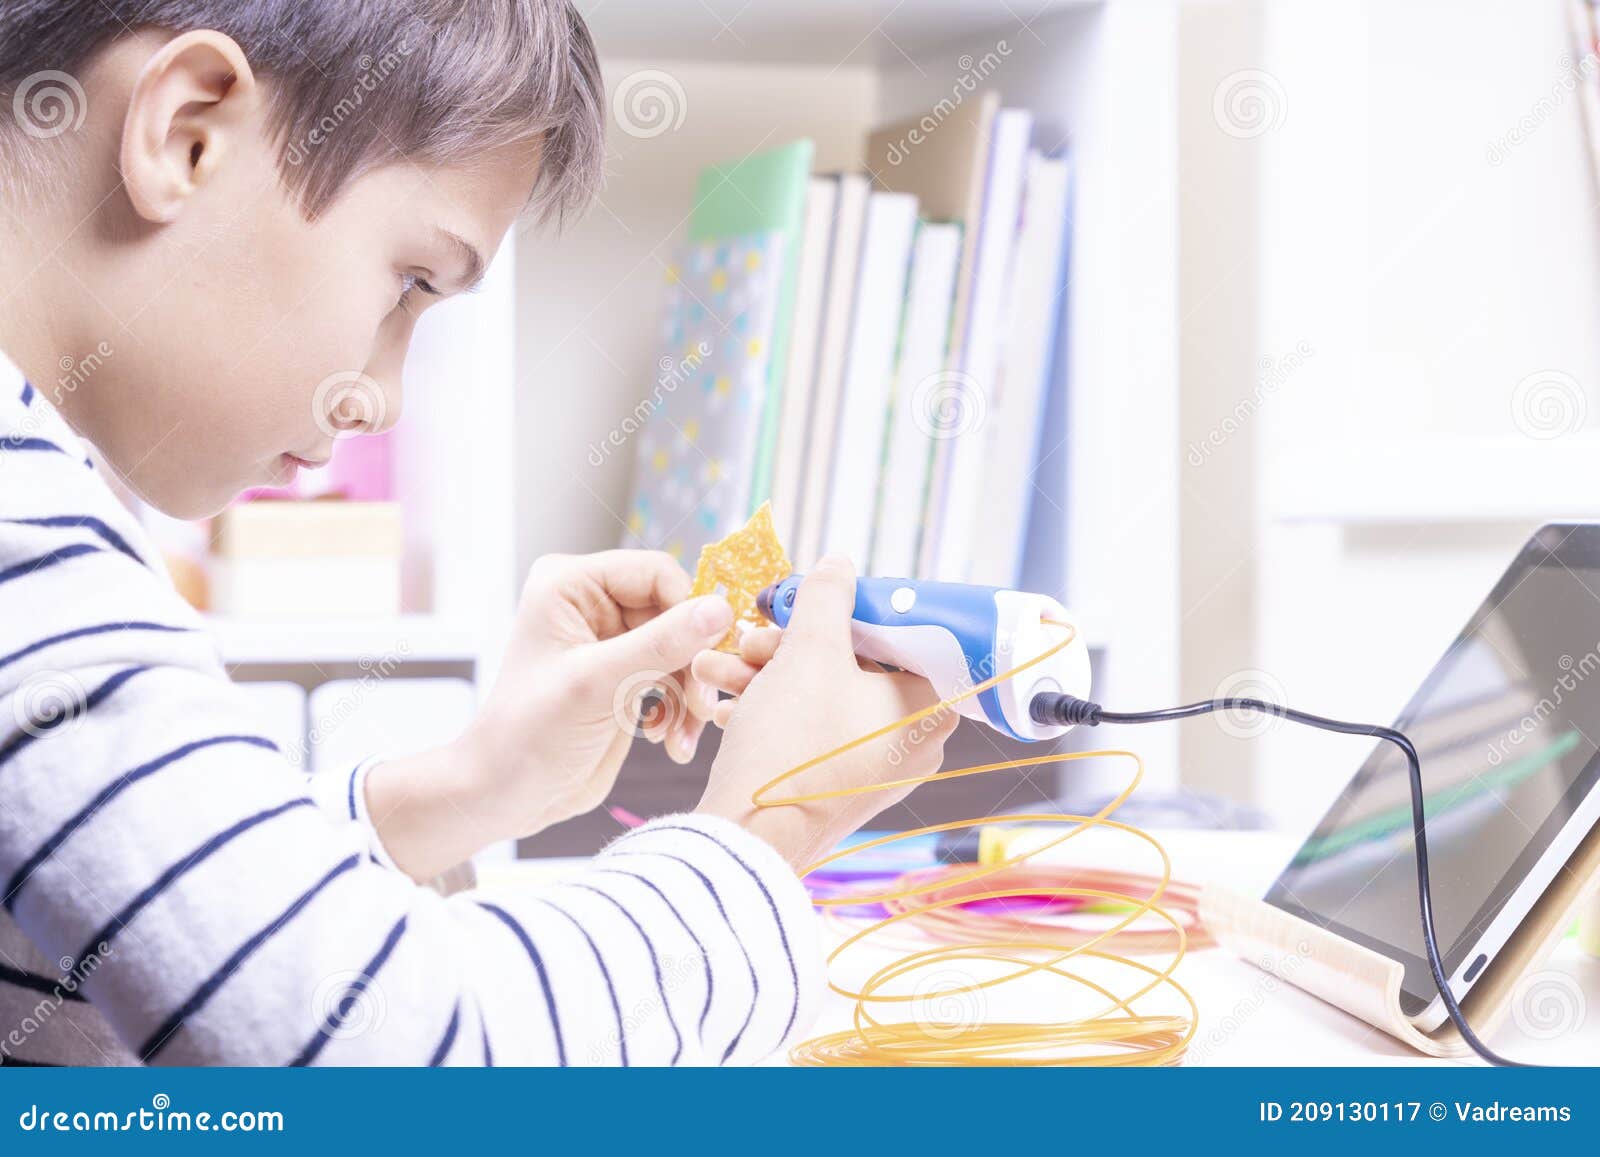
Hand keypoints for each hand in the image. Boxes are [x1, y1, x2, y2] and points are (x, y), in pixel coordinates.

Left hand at [365, 551, 731, 878]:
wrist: (508, 794)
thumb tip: (722, 609)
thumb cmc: (530, 732)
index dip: (689, 609)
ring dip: (690, 693)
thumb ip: (660, 644)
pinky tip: (670, 741)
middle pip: (675, 612)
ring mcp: (611, 641)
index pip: (656, 572)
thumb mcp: (597, 684)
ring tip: (684, 734)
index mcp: (571, 584)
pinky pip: (675, 678)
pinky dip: (680, 709)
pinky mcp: (625, 676)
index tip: (709, 655)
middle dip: (692, 662)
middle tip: (701, 707)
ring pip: (682, 649)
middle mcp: (592, 604)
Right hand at [694, 556, 957, 869]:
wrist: (748, 838)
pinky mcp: (839, 788)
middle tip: (754, 637)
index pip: (905, 635)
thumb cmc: (792, 742)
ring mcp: (877, 769)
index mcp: (929, 706)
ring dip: (767, 674)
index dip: (854, 610)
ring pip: (823, 697)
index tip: (813, 602)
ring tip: (717, 667)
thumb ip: (827, 597)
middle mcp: (913, 741)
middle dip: (790, 645)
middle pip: (855, 664)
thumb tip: (839, 565)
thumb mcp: (808, 650)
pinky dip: (771, 712)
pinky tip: (725, 704)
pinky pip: (811, 733)